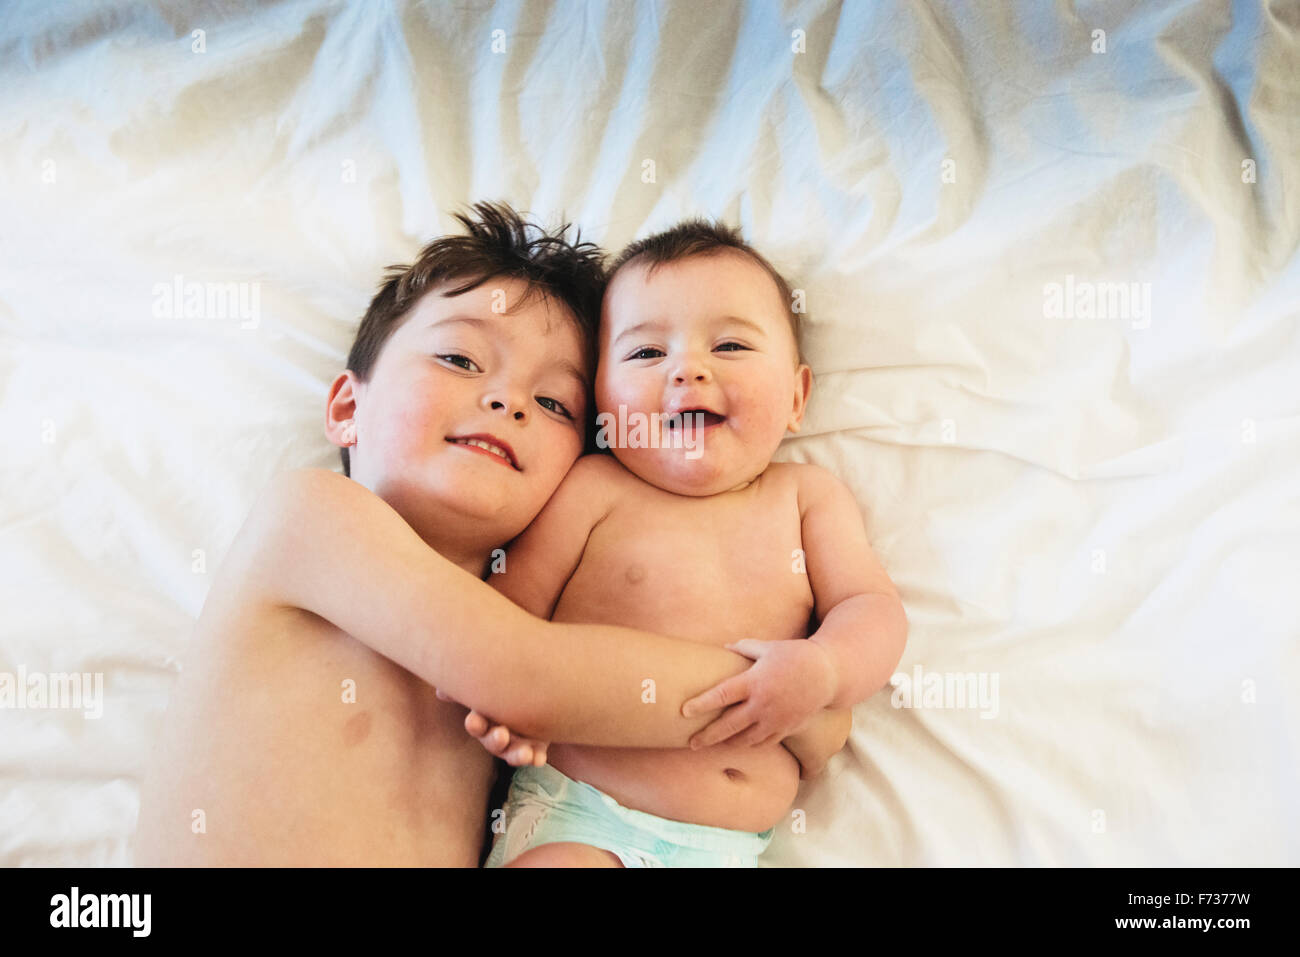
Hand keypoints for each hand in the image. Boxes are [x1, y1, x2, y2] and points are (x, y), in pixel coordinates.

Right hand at [436, 689, 549, 765]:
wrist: (532, 691)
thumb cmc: (502, 687)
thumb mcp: (485, 687)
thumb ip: (466, 686)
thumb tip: (440, 691)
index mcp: (484, 719)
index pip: (476, 723)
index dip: (475, 724)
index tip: (474, 720)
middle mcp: (498, 733)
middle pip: (494, 741)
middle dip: (496, 740)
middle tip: (501, 735)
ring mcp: (516, 742)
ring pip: (514, 752)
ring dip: (517, 755)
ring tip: (525, 754)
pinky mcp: (535, 746)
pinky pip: (535, 755)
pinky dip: (536, 757)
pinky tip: (539, 759)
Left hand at [680, 639, 836, 749]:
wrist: (828, 674)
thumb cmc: (795, 655)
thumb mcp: (768, 647)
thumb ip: (744, 648)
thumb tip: (725, 648)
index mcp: (755, 681)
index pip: (722, 695)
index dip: (701, 704)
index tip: (684, 711)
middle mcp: (763, 703)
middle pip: (729, 725)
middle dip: (708, 736)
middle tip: (691, 743)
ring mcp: (775, 719)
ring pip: (746, 740)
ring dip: (727, 744)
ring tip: (712, 746)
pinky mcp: (787, 728)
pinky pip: (764, 742)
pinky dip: (749, 745)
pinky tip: (739, 745)